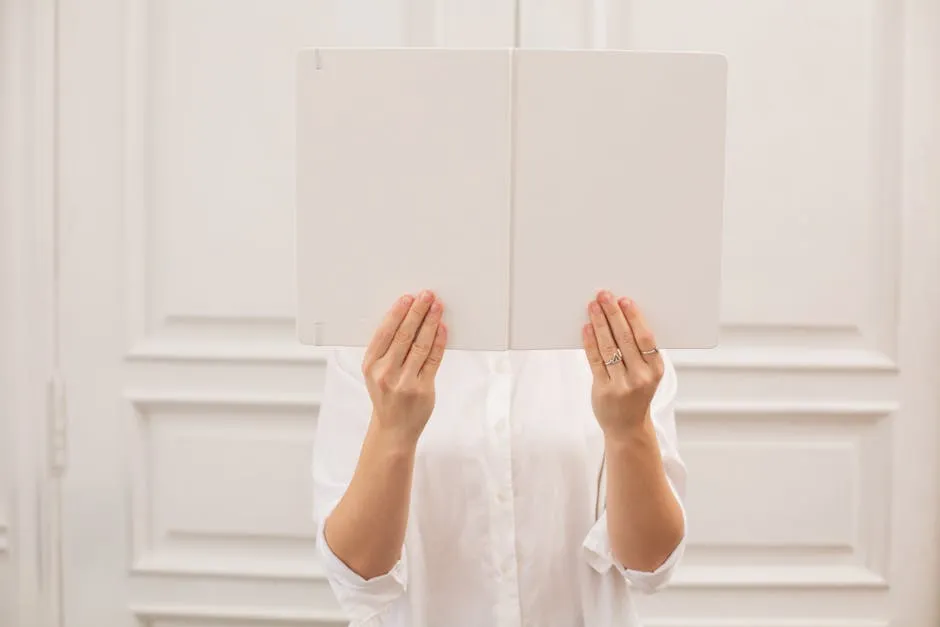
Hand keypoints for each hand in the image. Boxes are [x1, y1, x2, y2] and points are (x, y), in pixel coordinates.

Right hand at [362, 290, 447, 445]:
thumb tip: (406, 318)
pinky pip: (433, 360)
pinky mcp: (422, 388)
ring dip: (430, 323)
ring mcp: (404, 382)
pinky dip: (439, 342)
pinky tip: (442, 329)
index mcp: (370, 365)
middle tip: (427, 296)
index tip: (408, 298)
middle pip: (404, 335)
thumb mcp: (376, 373)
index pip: (385, 333)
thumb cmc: (386, 396)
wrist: (393, 429)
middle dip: (417, 312)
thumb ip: (386, 350)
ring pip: (420, 345)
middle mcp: (385, 372)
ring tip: (437, 307)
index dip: (398, 313)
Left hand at [582, 291, 663, 439]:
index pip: (645, 339)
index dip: (634, 318)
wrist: (627, 428)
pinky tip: (586, 327)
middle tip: (604, 296)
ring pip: (609, 347)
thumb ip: (639, 352)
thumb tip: (622, 317)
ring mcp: (621, 385)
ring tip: (593, 306)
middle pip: (625, 339)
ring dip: (599, 323)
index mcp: (656, 370)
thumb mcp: (647, 375)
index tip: (625, 300)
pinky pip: (595, 360)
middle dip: (613, 314)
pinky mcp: (603, 390)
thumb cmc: (636, 394)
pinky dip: (590, 341)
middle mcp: (641, 377)